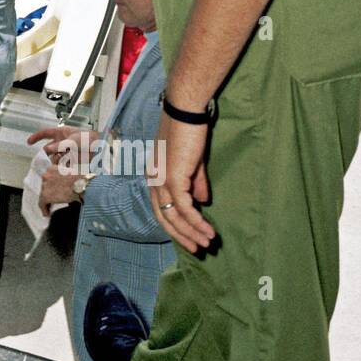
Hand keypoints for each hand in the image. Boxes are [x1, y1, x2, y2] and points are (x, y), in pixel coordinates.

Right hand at [27, 125, 95, 174]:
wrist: (101, 148)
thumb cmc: (89, 139)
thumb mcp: (72, 140)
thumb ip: (59, 145)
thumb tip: (47, 149)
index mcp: (61, 133)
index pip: (45, 133)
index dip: (36, 137)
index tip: (28, 142)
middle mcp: (62, 142)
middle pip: (48, 148)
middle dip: (45, 154)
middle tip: (42, 160)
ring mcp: (66, 151)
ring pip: (54, 158)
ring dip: (54, 161)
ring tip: (59, 163)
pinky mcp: (70, 160)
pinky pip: (61, 165)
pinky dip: (60, 167)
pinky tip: (63, 167)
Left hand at [38, 168, 80, 216]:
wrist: (82, 185)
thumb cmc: (80, 180)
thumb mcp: (72, 173)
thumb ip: (66, 176)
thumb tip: (68, 182)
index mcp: (52, 169)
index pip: (48, 177)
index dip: (52, 185)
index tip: (55, 189)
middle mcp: (46, 175)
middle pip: (45, 186)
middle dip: (50, 192)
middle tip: (55, 198)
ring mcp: (44, 186)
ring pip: (43, 194)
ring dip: (47, 200)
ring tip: (50, 207)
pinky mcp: (45, 196)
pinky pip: (42, 204)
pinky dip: (44, 209)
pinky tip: (46, 213)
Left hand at [147, 111, 216, 254]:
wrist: (185, 111)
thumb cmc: (188, 130)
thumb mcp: (192, 161)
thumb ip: (195, 181)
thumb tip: (202, 202)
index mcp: (154, 175)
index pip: (160, 207)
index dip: (175, 225)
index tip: (190, 237)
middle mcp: (153, 180)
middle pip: (164, 217)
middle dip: (182, 235)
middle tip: (198, 248)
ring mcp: (160, 180)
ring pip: (174, 216)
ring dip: (192, 232)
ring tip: (208, 243)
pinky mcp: (172, 178)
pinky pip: (184, 208)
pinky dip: (196, 222)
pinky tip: (208, 230)